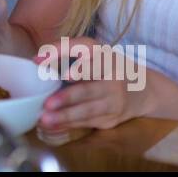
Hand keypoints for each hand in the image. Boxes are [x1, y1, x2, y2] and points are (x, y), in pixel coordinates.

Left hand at [35, 36, 150, 131]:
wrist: (141, 88)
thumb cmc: (105, 66)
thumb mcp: (91, 53)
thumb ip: (64, 51)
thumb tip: (36, 59)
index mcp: (104, 56)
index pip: (87, 54)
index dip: (71, 61)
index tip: (54, 69)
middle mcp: (112, 77)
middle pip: (89, 88)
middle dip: (68, 97)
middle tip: (47, 103)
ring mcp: (114, 100)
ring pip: (89, 110)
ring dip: (66, 116)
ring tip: (46, 119)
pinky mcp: (112, 117)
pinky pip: (89, 122)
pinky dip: (70, 124)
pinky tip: (54, 125)